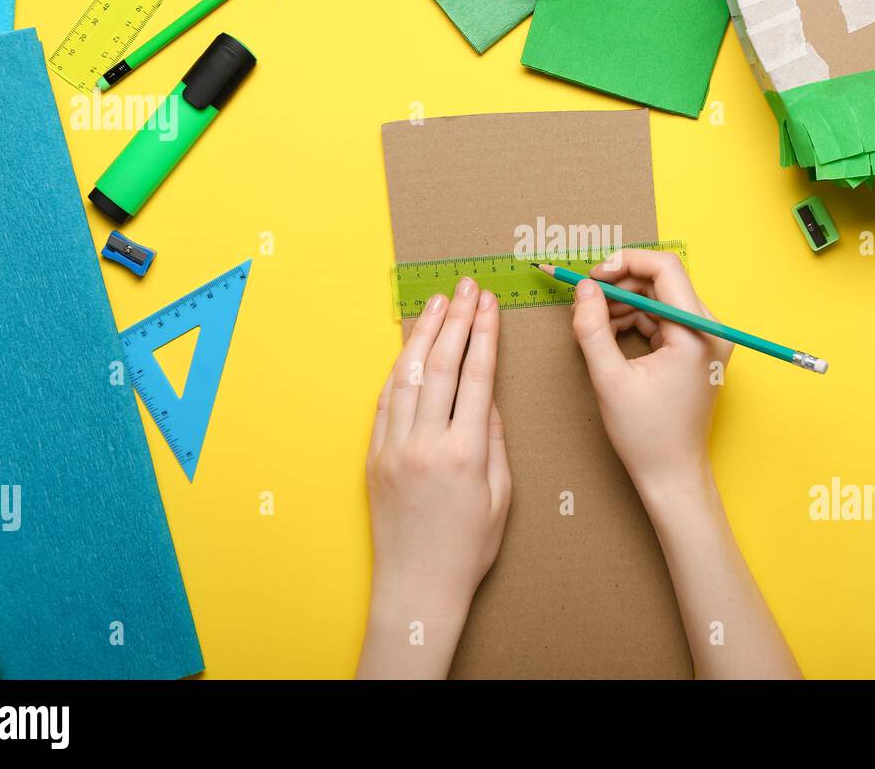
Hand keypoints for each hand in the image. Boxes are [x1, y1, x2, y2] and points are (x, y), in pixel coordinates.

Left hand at [357, 277, 510, 678]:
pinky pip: (386, 402)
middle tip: (467, 287)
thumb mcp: (500, 496)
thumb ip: (495, 441)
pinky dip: (400, 370)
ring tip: (438, 303)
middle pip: (443, 365)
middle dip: (457, 319)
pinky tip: (411, 349)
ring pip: (409, 375)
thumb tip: (488, 399)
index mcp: (466, 453)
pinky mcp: (374, 457)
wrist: (417, 588)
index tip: (490, 303)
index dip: (484, 333)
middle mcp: (426, 443)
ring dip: (425, 334)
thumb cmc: (467, 549)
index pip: (477, 375)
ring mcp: (395, 448)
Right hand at [570, 250, 731, 501]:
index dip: (624, 263)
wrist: (673, 475)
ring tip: (593, 323)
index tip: (592, 277)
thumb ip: (592, 328)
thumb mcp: (609, 379)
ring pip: (660, 298)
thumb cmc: (646, 436)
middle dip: (620, 283)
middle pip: (663, 280)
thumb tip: (584, 289)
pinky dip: (634, 319)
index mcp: (697, 333)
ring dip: (624, 302)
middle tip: (585, 298)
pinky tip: (609, 334)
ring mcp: (706, 340)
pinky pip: (663, 318)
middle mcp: (710, 330)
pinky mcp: (697, 350)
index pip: (665, 269)